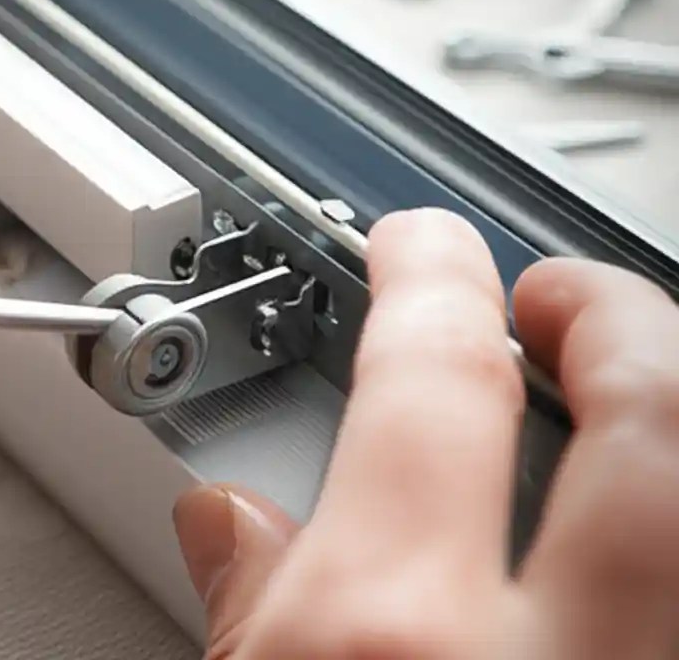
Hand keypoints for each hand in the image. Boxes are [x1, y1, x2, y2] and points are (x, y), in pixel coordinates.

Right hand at [174, 208, 678, 658]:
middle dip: (617, 319)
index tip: (424, 249)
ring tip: (612, 386)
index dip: (434, 281)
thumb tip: (232, 525)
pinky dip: (658, 527)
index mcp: (389, 635)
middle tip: (561, 295)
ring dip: (660, 412)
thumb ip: (246, 611)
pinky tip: (615, 532)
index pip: (433, 386)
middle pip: (648, 419)